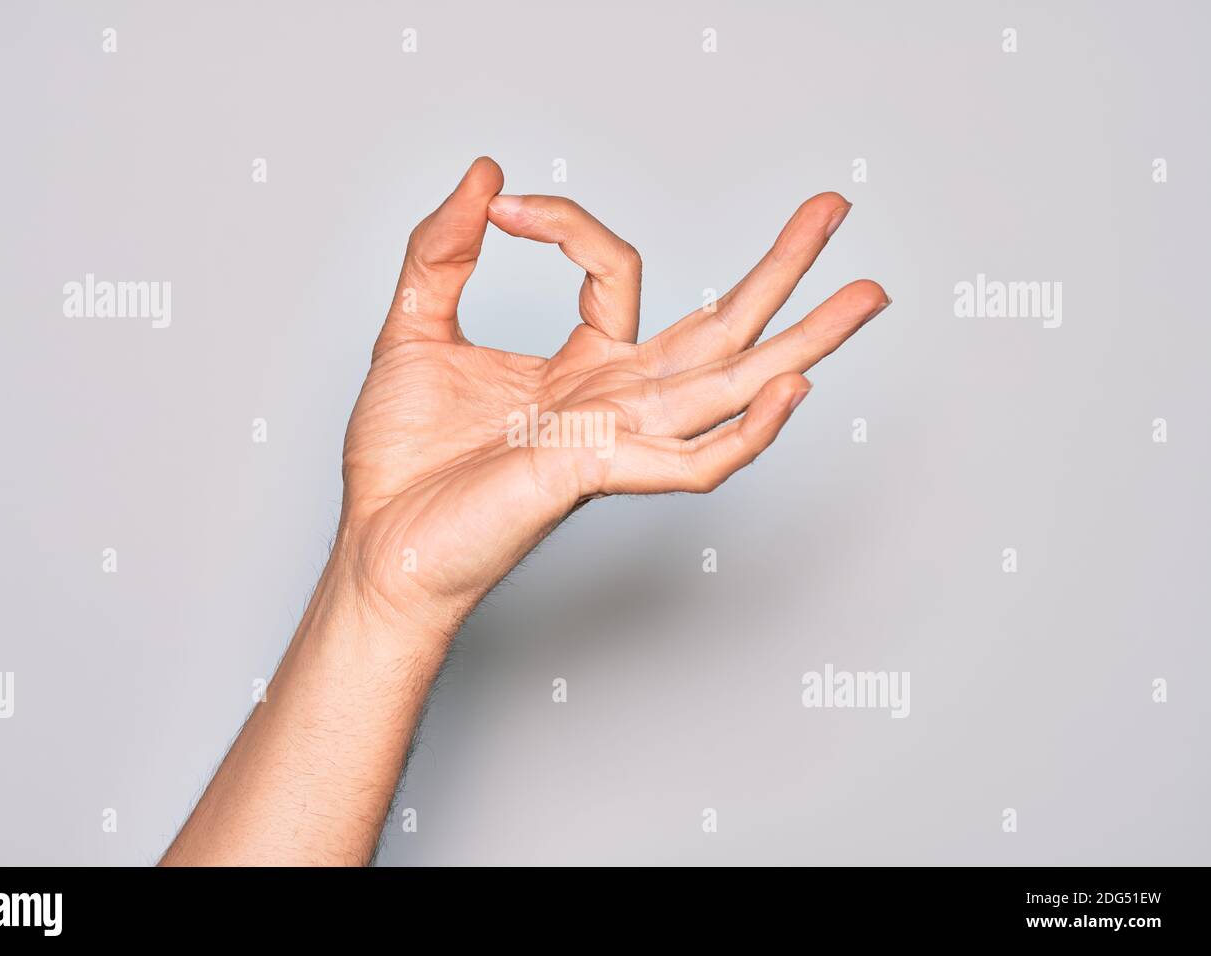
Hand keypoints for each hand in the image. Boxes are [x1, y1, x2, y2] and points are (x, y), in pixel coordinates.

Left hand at [336, 157, 889, 641]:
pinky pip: (695, 463)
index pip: (616, 270)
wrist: (378, 540)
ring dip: (805, 341)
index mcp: (580, 368)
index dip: (566, 223)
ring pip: (732, 386)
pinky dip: (748, 432)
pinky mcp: (598, 476)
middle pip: (721, 328)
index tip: (503, 205)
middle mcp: (613, 403)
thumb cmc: (402, 460)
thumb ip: (443, 250)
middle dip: (782, 270)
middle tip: (832, 211)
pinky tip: (793, 388)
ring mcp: (616, 439)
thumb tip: (484, 174)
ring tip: (867, 295)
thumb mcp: (413, 328)